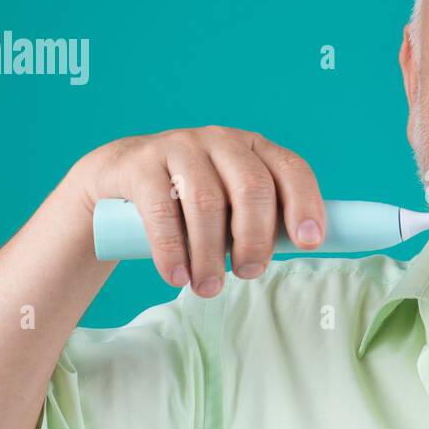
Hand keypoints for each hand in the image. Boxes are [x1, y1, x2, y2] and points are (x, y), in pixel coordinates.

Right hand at [70, 126, 324, 295]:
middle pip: (252, 188)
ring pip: (207, 202)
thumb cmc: (189, 200)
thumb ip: (261, 219)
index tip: (308, 242)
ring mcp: (180, 146)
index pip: (291, 170)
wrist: (120, 177)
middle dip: (255, 238)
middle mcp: (222, 140)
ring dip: (211, 253)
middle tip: (249, 273)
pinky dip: (172, 250)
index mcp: (254, 149)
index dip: (304, 205)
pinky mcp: (142, 163)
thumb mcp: (229, 202)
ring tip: (208, 287)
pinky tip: (176, 275)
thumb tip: (298, 249)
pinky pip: (162, 209)